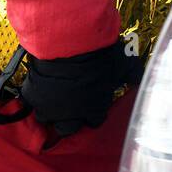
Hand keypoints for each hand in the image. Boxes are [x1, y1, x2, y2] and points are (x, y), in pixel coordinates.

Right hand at [18, 41, 141, 139]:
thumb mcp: (124, 63)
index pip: (94, 122)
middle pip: (68, 129)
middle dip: (71, 119)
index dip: (94, 111)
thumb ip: (133, 75)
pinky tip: (41, 87)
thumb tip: (140, 79)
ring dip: (52, 110)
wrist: (70, 42)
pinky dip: (35, 96)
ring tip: (55, 96)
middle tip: (72, 105)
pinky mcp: (33, 96)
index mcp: (94, 111)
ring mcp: (49, 108)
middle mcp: (71, 116)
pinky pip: (31, 102)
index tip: (94, 101)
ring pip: (47, 118)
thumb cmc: (101, 54)